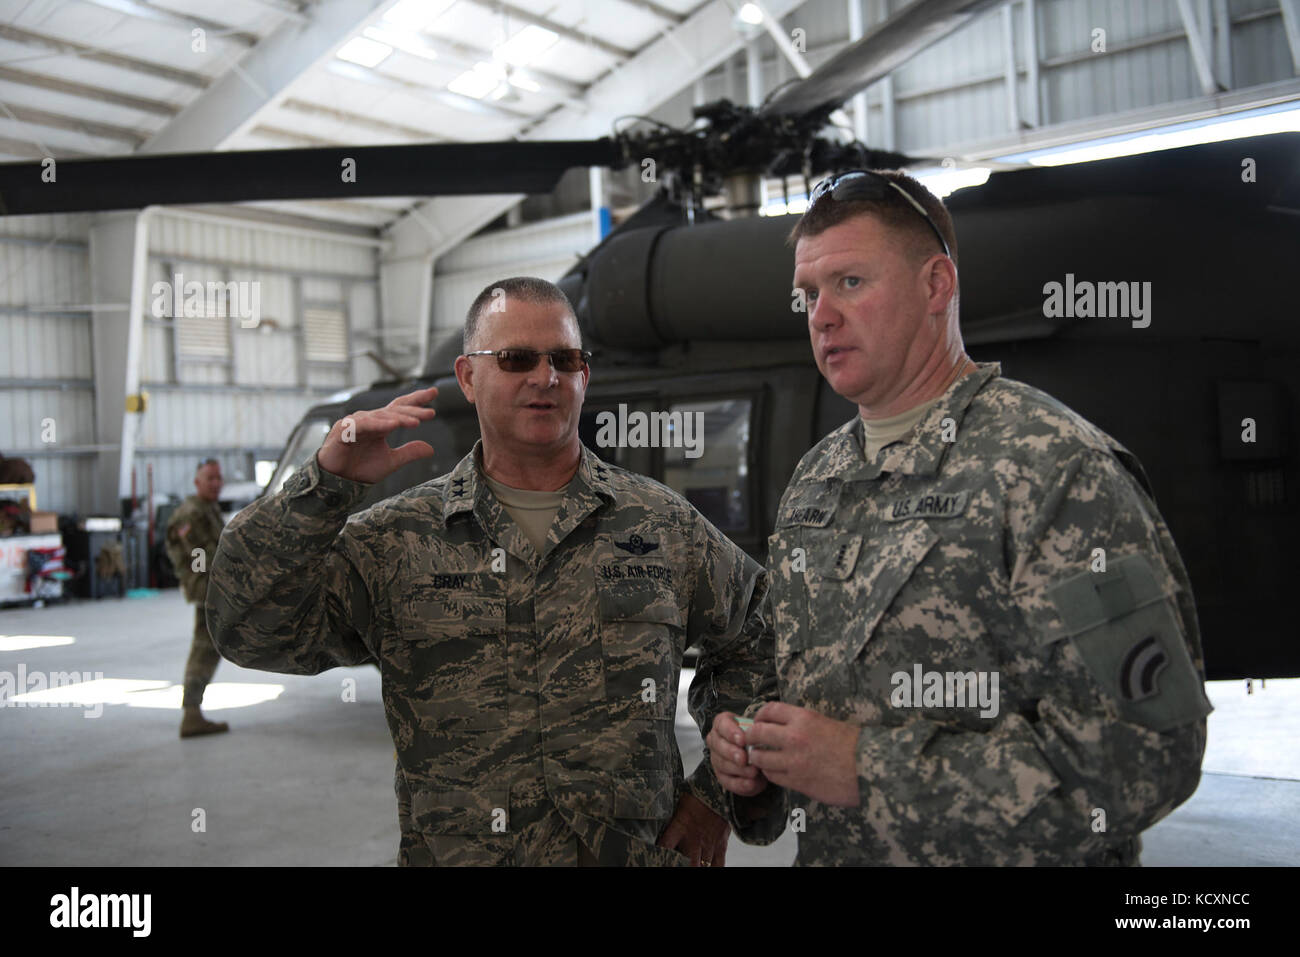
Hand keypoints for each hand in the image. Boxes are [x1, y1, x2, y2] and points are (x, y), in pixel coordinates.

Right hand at [316, 387, 437, 484]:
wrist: (337, 481)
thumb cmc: (360, 468)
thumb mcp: (391, 461)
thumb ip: (409, 453)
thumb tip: (431, 449)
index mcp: (381, 424)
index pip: (400, 407)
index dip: (416, 399)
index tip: (434, 392)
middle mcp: (370, 420)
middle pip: (394, 410)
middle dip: (413, 410)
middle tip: (431, 413)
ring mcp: (356, 423)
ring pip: (381, 416)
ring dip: (399, 418)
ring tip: (416, 422)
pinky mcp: (344, 431)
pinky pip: (363, 425)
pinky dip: (378, 424)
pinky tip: (393, 425)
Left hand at [657, 791, 729, 866]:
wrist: (719, 790)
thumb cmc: (695, 795)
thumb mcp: (678, 803)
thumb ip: (671, 818)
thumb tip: (657, 821)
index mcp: (679, 826)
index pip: (665, 845)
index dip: (660, 854)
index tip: (656, 857)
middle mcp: (693, 838)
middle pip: (685, 863)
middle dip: (681, 865)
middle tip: (677, 863)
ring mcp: (708, 843)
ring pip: (701, 867)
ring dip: (696, 867)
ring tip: (693, 864)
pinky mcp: (721, 845)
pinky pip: (718, 865)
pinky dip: (712, 869)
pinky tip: (706, 868)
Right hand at [707, 711, 769, 797]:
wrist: (761, 752)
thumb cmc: (757, 737)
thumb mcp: (758, 731)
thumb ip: (756, 734)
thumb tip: (759, 742)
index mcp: (722, 724)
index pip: (722, 725)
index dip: (731, 732)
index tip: (742, 740)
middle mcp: (716, 740)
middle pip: (719, 746)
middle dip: (732, 753)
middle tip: (744, 758)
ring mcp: (716, 759)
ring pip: (722, 764)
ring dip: (739, 769)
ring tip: (754, 772)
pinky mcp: (722, 776)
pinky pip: (728, 782)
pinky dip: (740, 784)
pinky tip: (751, 783)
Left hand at [746, 701, 861, 806]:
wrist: (869, 768)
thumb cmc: (853, 745)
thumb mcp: (827, 722)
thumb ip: (803, 722)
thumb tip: (784, 724)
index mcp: (803, 718)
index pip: (768, 710)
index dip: (759, 716)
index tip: (758, 721)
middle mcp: (794, 737)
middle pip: (756, 733)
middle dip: (750, 737)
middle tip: (752, 741)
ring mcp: (793, 761)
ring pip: (759, 758)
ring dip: (758, 758)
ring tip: (762, 759)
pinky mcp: (797, 781)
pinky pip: (772, 776)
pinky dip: (770, 774)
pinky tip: (776, 772)